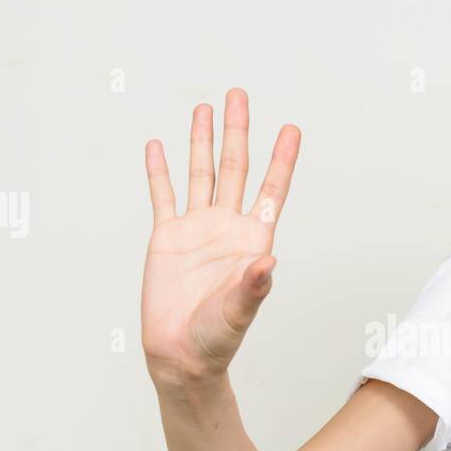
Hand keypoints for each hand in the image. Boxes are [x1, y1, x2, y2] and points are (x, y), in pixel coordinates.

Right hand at [141, 89, 300, 385]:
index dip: (281, 160)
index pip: (271, 190)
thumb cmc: (218, 339)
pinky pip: (163, 196)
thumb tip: (268, 265)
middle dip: (238, 131)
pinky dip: (160, 170)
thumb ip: (254, 287)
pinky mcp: (166, 238)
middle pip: (235, 168)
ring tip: (205, 106)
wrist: (181, 355)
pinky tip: (159, 146)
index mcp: (252, 241)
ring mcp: (196, 229)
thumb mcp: (241, 312)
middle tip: (239, 94)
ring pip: (201, 173)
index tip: (291, 129)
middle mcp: (226, 227)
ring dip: (202, 140)